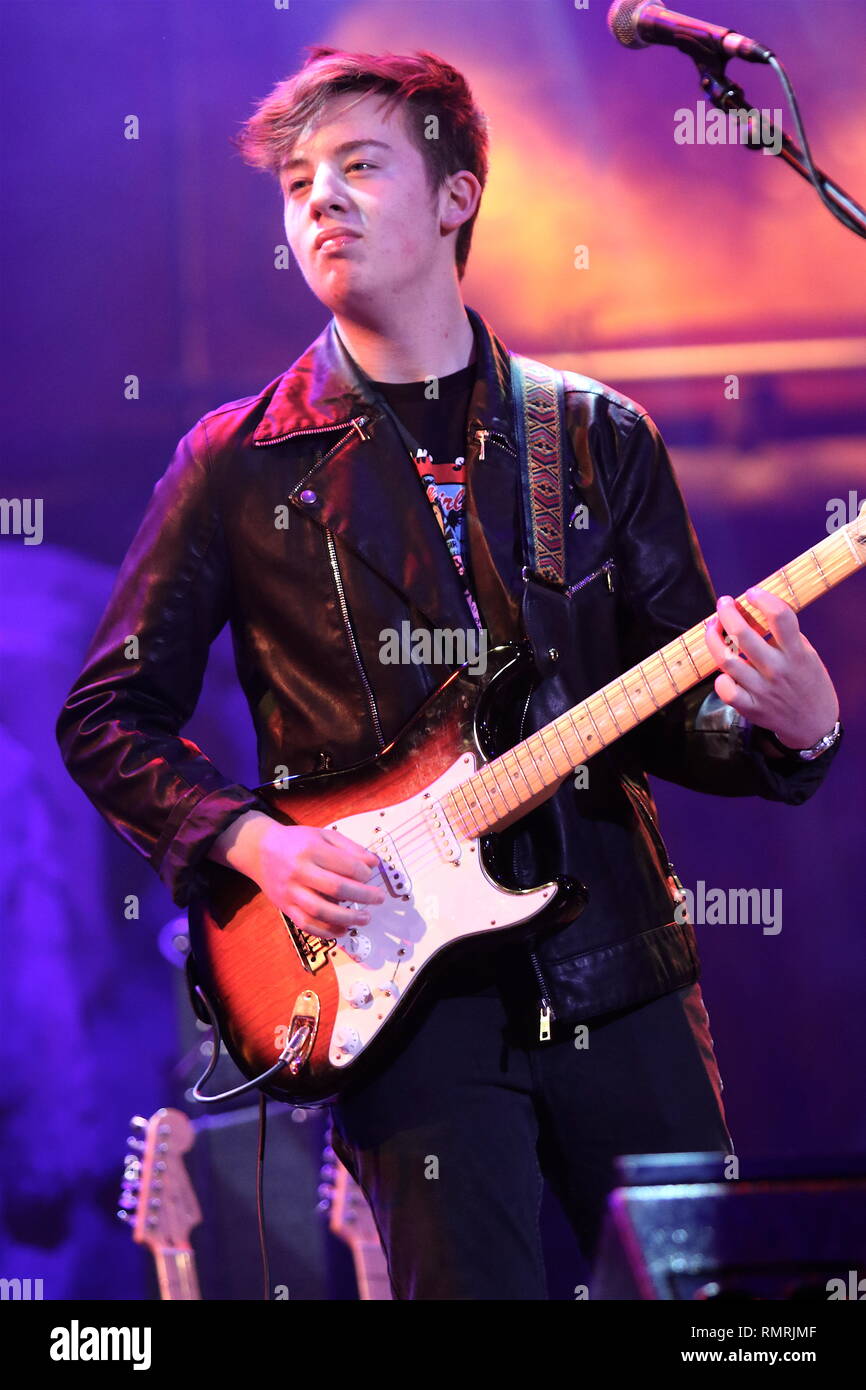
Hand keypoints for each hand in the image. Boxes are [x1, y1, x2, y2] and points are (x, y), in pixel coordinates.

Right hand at [251, 823, 385, 936]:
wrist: (260, 850)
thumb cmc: (296, 841)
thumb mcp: (323, 835)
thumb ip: (350, 848)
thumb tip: (374, 863)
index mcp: (311, 849)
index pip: (345, 865)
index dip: (363, 873)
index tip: (370, 875)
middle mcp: (299, 871)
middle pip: (336, 888)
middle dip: (363, 896)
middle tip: (378, 898)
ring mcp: (290, 892)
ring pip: (321, 911)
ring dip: (347, 918)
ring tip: (365, 918)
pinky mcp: (285, 907)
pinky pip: (306, 924)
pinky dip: (327, 931)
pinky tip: (343, 930)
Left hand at [704, 587, 839, 748]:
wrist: (814, 724)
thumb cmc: (808, 683)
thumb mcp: (808, 656)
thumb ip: (787, 637)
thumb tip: (758, 612)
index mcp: (796, 653)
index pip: (780, 618)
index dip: (763, 599)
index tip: (752, 592)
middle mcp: (778, 670)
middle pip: (743, 635)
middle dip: (728, 613)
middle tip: (724, 602)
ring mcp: (762, 690)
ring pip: (727, 660)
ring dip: (714, 639)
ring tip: (712, 627)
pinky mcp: (751, 707)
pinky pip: (726, 690)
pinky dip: (720, 678)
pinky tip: (723, 670)